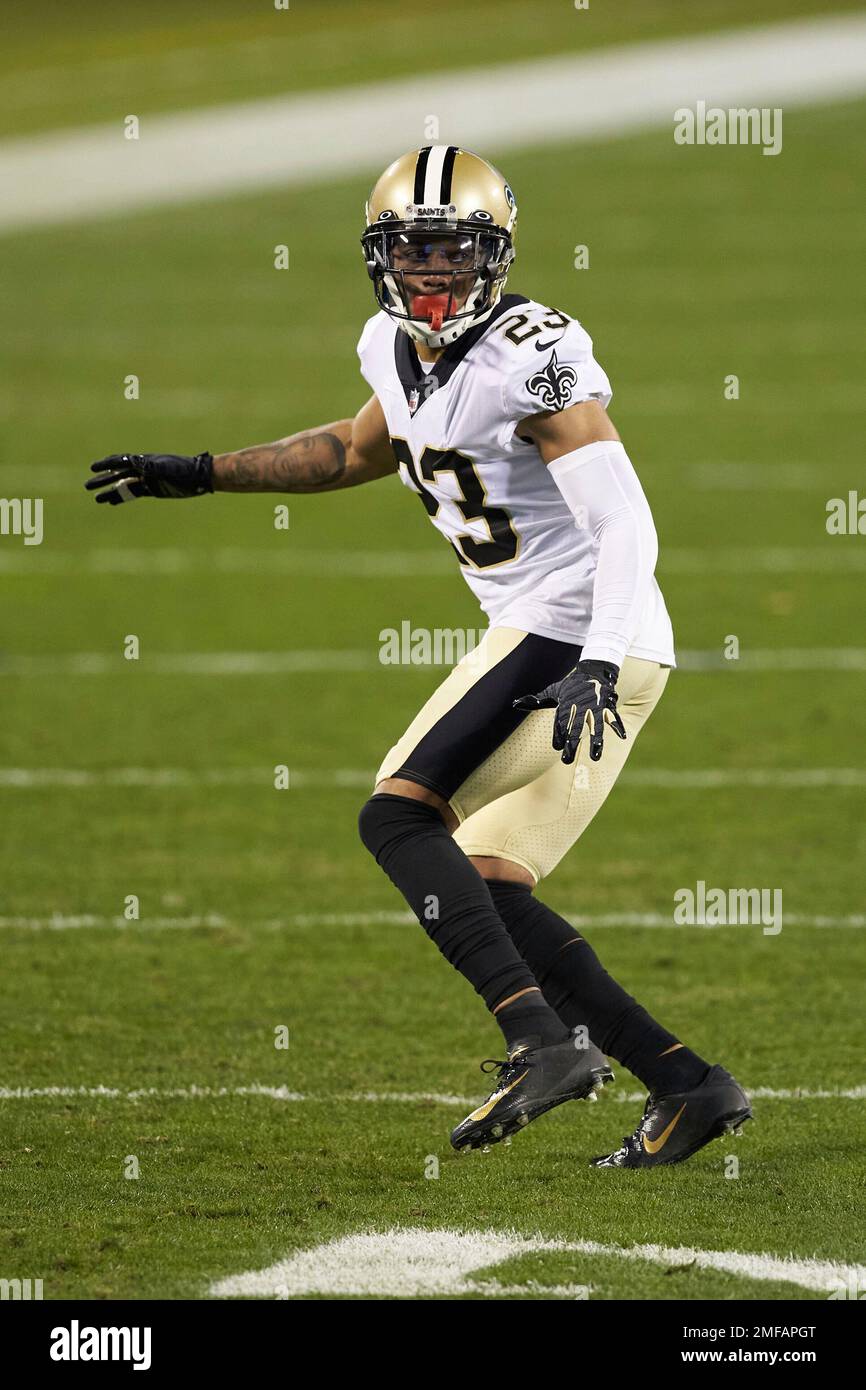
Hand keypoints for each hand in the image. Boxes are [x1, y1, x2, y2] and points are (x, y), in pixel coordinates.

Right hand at [86, 452, 213, 503]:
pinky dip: (123, 497)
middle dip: (103, 479)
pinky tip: (112, 502)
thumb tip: (139, 464)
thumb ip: (153, 467)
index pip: (120, 461)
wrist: (199, 477)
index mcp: (144, 461)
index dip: (106, 464)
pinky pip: (134, 493)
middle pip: (118, 474)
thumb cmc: (184, 470)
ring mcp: (147, 479)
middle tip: (87, 485)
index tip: (92, 468)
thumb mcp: (168, 468)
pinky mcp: (153, 489)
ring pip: (124, 485)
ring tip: (96, 498)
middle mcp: (143, 468)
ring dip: (110, 491)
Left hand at [513, 658, 626, 763]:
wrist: (593, 670)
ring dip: (597, 741)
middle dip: (571, 743)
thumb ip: (536, 701)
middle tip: (566, 760)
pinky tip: (622, 737)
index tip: (556, 747)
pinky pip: (614, 716)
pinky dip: (619, 725)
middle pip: (576, 727)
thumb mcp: (553, 692)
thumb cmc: (571, 686)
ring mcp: (596, 706)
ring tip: (595, 757)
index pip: (560, 721)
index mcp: (567, 704)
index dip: (558, 734)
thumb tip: (515, 704)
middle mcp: (581, 706)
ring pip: (596, 726)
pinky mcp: (608, 706)